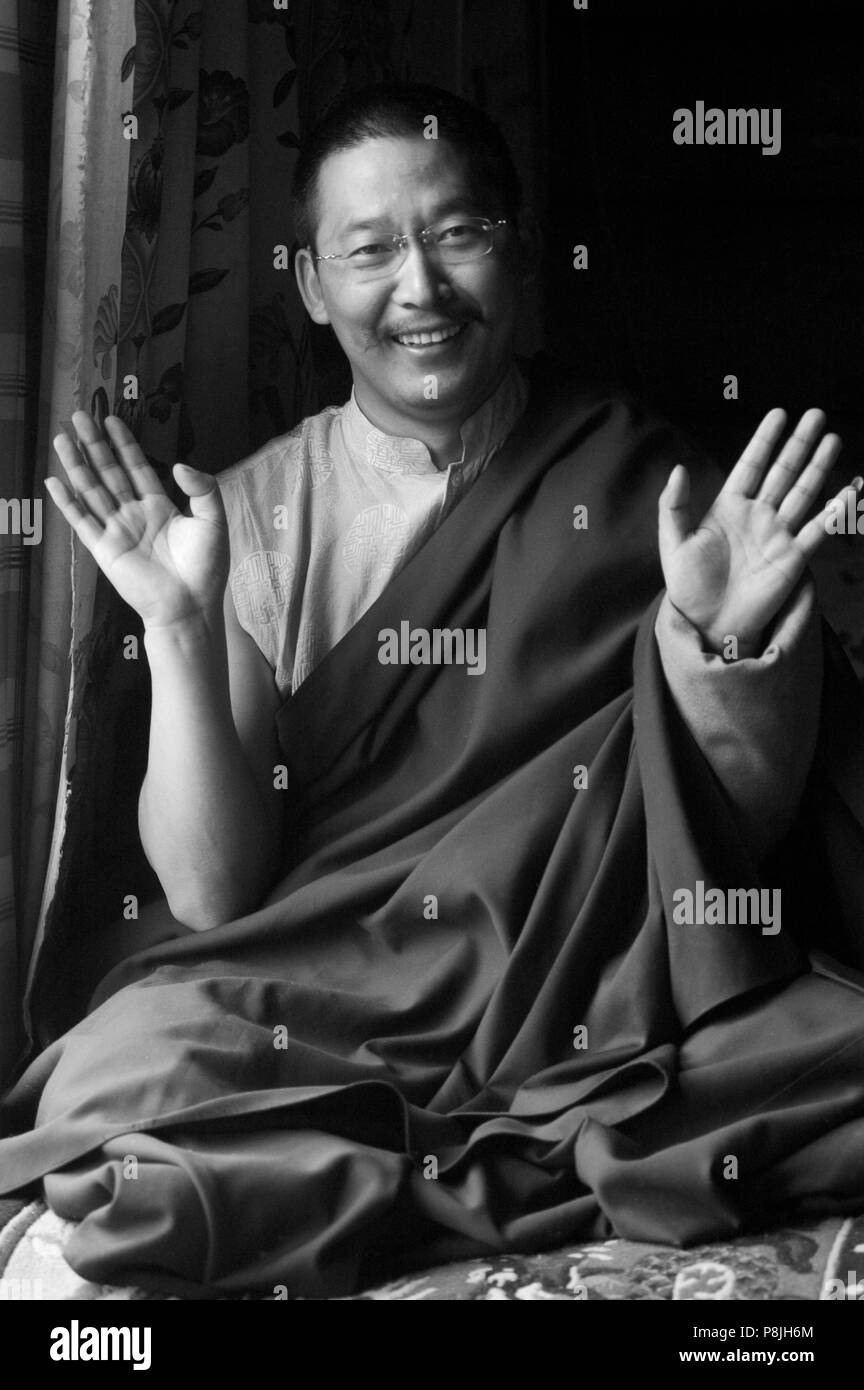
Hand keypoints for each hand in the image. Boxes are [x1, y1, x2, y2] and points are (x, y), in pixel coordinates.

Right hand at [45, 411, 228, 630]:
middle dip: (95, 444)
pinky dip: (67, 503)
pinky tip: (54, 482)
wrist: (190, 605)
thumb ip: (202, 489)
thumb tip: (178, 464)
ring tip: (62, 438)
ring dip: (76, 465)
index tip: (112, 420)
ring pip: (92, 490)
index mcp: (160, 508)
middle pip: (109, 472)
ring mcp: (117, 531)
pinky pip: (82, 521)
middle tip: (80, 415)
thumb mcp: (213, 521)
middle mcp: (135, 515)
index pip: (137, 468)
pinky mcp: (105, 549)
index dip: (124, 444)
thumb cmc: (205, 568)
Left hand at [658, 408, 857, 655]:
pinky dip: (836, 510)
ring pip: (804, 493)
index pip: (751, 465)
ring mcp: (777, 535)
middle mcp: (757, 516)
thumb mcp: (673, 543)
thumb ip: (673, 505)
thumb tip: (678, 469)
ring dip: (819, 466)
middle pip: (783, 472)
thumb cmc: (687, 586)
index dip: (765, 440)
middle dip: (799, 443)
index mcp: (728, 508)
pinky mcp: (793, 558)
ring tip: (833, 438)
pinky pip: (819, 529)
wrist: (707, 623)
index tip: (779, 414)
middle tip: (816, 414)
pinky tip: (851, 489)